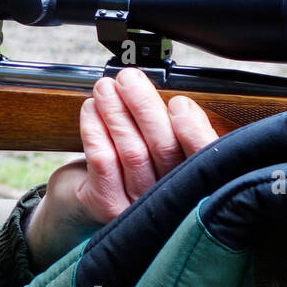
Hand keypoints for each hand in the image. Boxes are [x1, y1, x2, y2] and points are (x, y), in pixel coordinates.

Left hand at [25, 67, 219, 268]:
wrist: (83, 202)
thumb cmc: (125, 168)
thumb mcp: (156, 148)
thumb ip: (169, 127)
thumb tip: (165, 94)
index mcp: (192, 182)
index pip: (203, 156)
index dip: (193, 128)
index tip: (178, 102)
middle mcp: (170, 201)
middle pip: (164, 148)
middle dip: (144, 106)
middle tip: (128, 79)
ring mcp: (138, 207)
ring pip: (132, 151)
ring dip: (116, 112)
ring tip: (105, 88)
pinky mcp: (107, 205)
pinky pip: (103, 160)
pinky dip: (95, 129)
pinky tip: (90, 110)